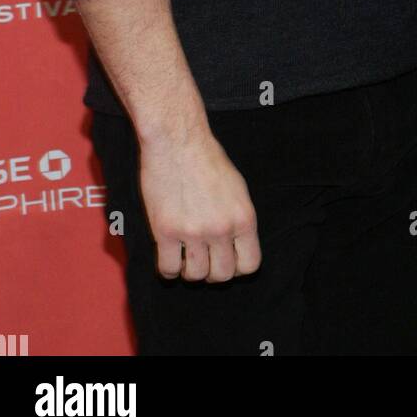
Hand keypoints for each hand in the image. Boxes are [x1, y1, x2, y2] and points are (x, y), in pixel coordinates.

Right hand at [139, 126, 261, 282]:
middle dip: (213, 272)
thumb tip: (236, 243)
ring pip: (195, 276)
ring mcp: (193, 232)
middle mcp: (222, 228)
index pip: (250, 264)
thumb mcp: (237, 188)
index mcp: (244, 217)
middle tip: (204, 259)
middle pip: (222, 275)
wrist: (178, 140)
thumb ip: (238, 218)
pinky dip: (169, 269)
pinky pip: (168, 269)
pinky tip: (169, 256)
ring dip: (190, 271)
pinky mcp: (166, 231)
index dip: (238, 267)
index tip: (227, 261)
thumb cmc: (207, 157)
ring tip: (186, 256)